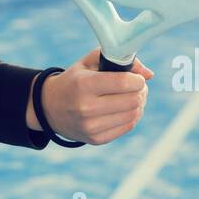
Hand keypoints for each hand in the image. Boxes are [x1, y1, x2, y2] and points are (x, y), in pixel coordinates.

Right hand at [27, 48, 152, 144]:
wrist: (49, 107)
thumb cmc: (74, 80)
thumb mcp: (90, 63)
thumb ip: (119, 59)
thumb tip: (149, 74)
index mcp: (83, 85)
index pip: (124, 83)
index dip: (137, 79)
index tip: (137, 78)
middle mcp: (86, 107)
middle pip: (132, 100)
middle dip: (141, 91)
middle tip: (138, 87)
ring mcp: (91, 126)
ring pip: (133, 115)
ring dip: (139, 104)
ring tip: (133, 97)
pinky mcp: (96, 139)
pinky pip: (127, 127)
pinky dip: (132, 116)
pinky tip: (126, 109)